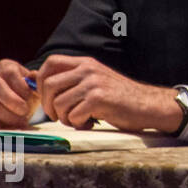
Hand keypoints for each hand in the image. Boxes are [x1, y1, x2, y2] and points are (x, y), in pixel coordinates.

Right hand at [0, 58, 37, 128]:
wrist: (18, 109)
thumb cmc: (28, 96)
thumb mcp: (34, 87)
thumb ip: (35, 81)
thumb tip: (33, 75)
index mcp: (5, 66)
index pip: (10, 72)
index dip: (21, 86)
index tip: (30, 98)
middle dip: (11, 101)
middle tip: (24, 111)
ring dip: (4, 114)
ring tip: (18, 121)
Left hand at [36, 54, 182, 132]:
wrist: (148, 105)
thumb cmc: (121, 97)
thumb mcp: (96, 81)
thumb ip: (73, 80)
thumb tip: (38, 82)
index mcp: (86, 63)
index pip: (51, 63)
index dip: (41, 81)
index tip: (48, 97)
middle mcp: (88, 69)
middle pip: (49, 85)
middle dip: (48, 106)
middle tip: (59, 116)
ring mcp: (93, 83)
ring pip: (59, 103)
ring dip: (65, 118)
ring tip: (79, 120)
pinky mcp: (99, 99)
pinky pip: (73, 115)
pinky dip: (78, 124)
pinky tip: (90, 123)